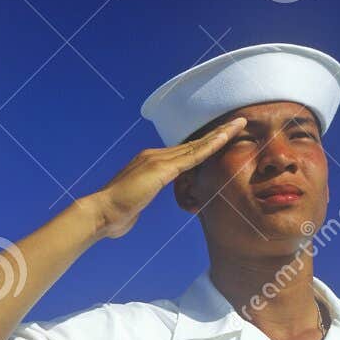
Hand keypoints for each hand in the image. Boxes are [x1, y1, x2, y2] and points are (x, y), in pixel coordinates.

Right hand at [75, 116, 246, 239]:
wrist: (100, 213)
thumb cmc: (113, 216)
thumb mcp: (132, 207)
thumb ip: (138, 202)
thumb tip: (133, 211)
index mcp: (148, 165)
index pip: (182, 154)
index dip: (202, 146)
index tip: (218, 141)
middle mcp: (154, 156)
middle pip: (192, 144)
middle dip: (215, 134)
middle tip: (236, 122)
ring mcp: (158, 160)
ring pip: (196, 145)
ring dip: (219, 134)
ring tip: (238, 124)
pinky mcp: (162, 168)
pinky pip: (193, 155)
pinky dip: (211, 145)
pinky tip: (226, 137)